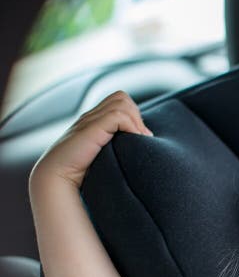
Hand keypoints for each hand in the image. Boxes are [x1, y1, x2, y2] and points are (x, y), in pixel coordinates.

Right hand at [30, 90, 152, 188]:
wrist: (56, 179)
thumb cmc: (80, 175)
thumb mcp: (104, 157)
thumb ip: (117, 148)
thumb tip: (143, 145)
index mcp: (93, 122)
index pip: (119, 102)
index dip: (133, 115)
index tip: (139, 137)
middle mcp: (91, 117)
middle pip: (121, 97)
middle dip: (136, 115)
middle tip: (141, 137)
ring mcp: (90, 121)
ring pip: (122, 102)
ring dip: (136, 121)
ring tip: (139, 140)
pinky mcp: (91, 128)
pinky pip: (118, 115)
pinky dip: (131, 126)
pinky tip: (133, 140)